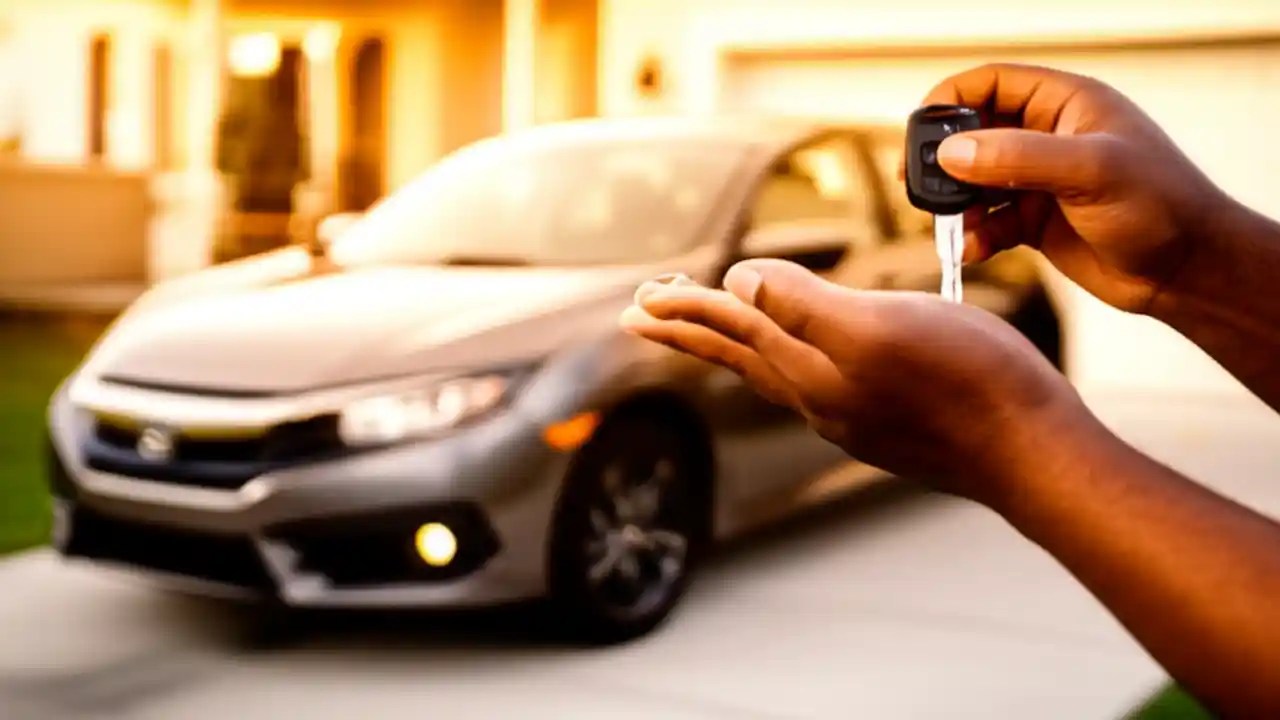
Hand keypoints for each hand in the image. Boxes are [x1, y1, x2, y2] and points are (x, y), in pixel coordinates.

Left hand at [619, 261, 1088, 505]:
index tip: (646, 295)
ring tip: (709, 328)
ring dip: (733, 344)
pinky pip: (812, 386)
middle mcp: (821, 399)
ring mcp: (852, 415)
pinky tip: (796, 362)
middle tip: (643, 314)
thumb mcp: (879, 327)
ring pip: (773, 372)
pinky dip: (783, 361)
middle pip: (741, 353)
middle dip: (692, 330)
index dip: (689, 306)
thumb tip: (736, 282)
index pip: (734, 327)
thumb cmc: (970, 380)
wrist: (1031, 453)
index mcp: (812, 370)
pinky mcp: (884, 423)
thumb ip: (801, 306)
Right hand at [923, 63, 1234, 313]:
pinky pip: (987, 221)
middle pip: (973, 132)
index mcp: (1065, 103)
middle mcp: (1047, 136)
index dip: (950, 100)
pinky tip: (973, 249)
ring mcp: (1038, 179)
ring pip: (974, 181)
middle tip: (916, 183)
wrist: (1186, 270)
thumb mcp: (1088, 172)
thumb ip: (1017, 158)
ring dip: (955, 203)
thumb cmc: (1158, 206)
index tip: (921, 133)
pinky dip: (974, 235)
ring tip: (948, 223)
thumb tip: (950, 154)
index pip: (990, 83)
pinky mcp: (1035, 220)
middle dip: (943, 159)